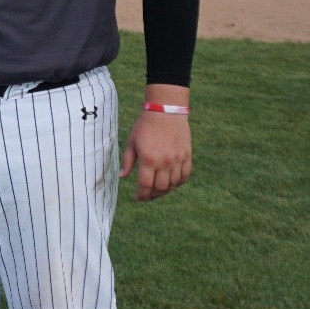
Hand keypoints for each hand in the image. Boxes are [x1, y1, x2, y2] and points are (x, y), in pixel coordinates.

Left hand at [120, 86, 190, 201]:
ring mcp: (177, 159)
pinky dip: (178, 182)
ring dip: (165, 190)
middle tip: (147, 196)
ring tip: (158, 190)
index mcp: (148, 159)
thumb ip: (128, 161)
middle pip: (160, 188)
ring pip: (173, 184)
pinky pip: (185, 176)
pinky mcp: (187, 155)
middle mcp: (164, 162)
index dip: (141, 195)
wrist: (166, 110)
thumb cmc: (145, 125)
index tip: (138, 198)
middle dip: (152, 195)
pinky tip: (171, 182)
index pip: (145, 185)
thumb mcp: (131, 142)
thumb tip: (122, 176)